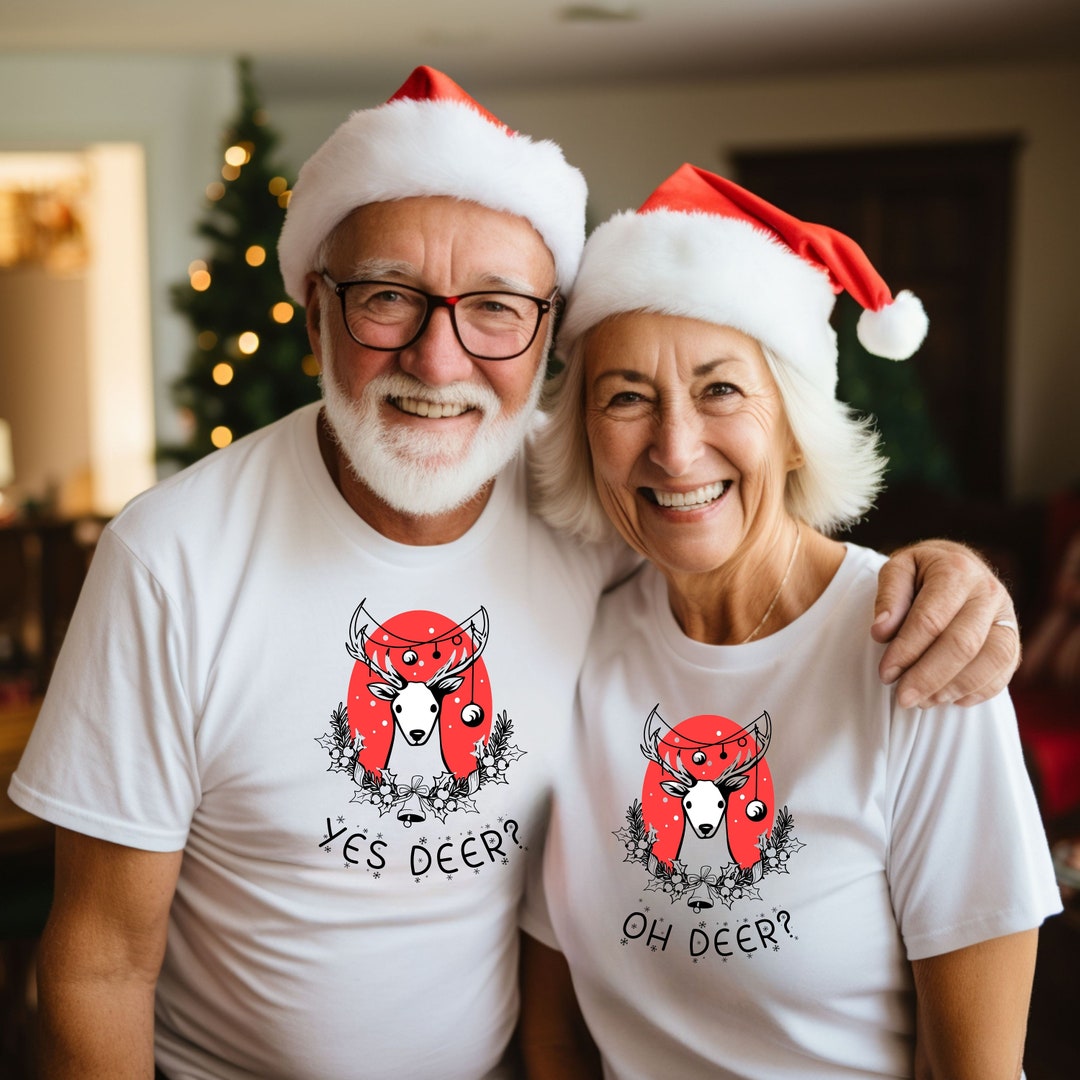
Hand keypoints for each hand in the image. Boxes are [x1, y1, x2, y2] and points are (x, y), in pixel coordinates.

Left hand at [872, 539, 1019, 707]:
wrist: (956, 565)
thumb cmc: (919, 573)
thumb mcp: (897, 570)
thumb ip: (888, 597)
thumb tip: (881, 632)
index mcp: (956, 570)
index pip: (931, 619)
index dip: (906, 651)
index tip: (885, 674)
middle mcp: (988, 592)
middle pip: (963, 644)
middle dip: (929, 677)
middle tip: (902, 698)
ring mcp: (1007, 615)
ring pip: (991, 660)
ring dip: (954, 688)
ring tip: (923, 701)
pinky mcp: (1014, 638)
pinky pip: (1005, 671)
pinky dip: (978, 691)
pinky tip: (949, 699)